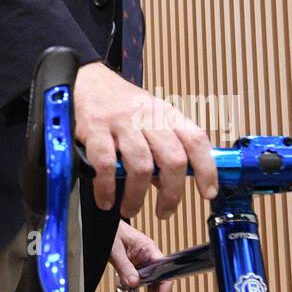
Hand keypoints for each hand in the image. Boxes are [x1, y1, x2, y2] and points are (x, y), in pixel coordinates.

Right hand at [74, 62, 217, 219]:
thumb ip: (161, 149)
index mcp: (165, 114)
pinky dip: (107, 188)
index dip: (207, 169)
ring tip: (130, 209)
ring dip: (137, 196)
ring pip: (141, 167)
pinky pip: (106, 165)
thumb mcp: (148, 118)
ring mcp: (121, 122)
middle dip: (172, 194)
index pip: (196, 140)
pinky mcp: (95, 128)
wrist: (83, 79)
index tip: (208, 193)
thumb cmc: (118, 103)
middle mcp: (147, 116)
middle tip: (165, 212)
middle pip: (173, 159)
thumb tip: (166, 185)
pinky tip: (106, 200)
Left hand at [108, 221, 172, 291]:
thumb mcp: (114, 249)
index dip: (163, 286)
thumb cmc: (110, 229)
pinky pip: (143, 279)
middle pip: (161, 278)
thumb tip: (133, 283)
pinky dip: (141, 289)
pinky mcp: (135, 264)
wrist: (101, 223)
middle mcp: (148, 254)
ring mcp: (143, 260)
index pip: (164, 269)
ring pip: (153, 280)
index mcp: (148, 248)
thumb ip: (124, 266)